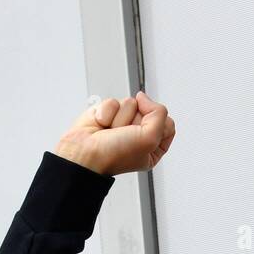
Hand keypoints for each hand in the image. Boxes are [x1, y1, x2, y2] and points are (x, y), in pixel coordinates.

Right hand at [55, 90, 174, 176]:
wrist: (85, 153)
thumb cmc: (114, 155)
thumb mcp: (150, 138)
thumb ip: (159, 114)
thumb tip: (143, 97)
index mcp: (154, 146)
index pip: (167, 123)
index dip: (156, 123)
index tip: (143, 133)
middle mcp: (140, 134)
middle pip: (148, 110)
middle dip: (135, 120)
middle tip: (123, 134)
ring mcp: (124, 123)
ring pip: (130, 103)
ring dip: (119, 117)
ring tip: (110, 131)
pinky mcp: (109, 113)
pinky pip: (113, 101)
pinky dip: (106, 112)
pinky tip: (101, 125)